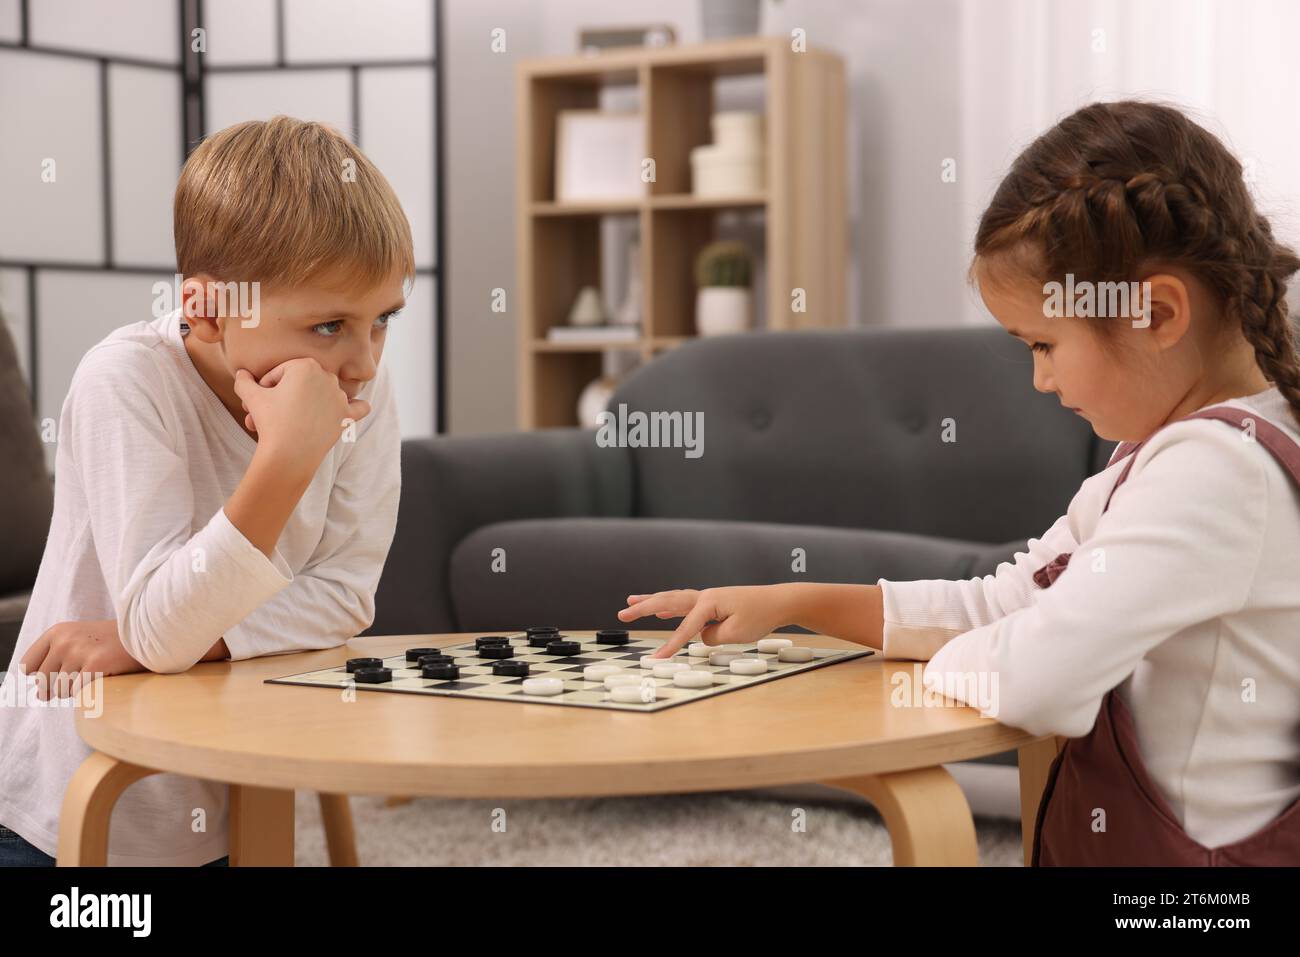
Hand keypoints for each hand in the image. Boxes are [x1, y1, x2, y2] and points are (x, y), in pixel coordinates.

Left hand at [18, 619, 144, 700]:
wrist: (147, 632)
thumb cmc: (112, 641)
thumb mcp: (78, 639)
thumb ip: (55, 661)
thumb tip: (39, 696)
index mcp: (57, 632)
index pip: (28, 667)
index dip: (41, 677)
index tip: (58, 676)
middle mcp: (64, 640)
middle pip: (43, 682)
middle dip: (58, 688)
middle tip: (81, 679)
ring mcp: (79, 652)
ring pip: (61, 690)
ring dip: (76, 691)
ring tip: (94, 677)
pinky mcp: (96, 664)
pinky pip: (79, 692)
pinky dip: (89, 693)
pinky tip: (102, 681)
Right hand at [233, 358, 369, 468]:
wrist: (288, 454)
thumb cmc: (270, 421)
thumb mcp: (251, 396)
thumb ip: (244, 381)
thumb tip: (242, 373)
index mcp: (306, 365)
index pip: (281, 373)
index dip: (265, 387)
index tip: (255, 402)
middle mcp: (328, 377)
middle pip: (300, 386)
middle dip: (281, 400)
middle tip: (262, 417)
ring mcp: (340, 397)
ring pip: (320, 397)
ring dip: (305, 408)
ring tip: (284, 424)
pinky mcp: (347, 417)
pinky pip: (359, 408)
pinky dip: (355, 408)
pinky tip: (349, 409)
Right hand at [617, 585, 793, 658]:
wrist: (779, 601)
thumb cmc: (760, 615)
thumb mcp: (736, 634)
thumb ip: (712, 637)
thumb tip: (701, 636)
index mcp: (709, 603)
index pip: (685, 629)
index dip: (669, 646)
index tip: (654, 659)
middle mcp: (704, 597)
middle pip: (668, 602)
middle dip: (644, 609)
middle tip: (622, 614)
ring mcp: (708, 598)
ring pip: (673, 600)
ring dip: (651, 602)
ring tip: (631, 603)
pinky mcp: (712, 603)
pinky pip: (683, 605)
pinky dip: (668, 607)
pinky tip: (660, 612)